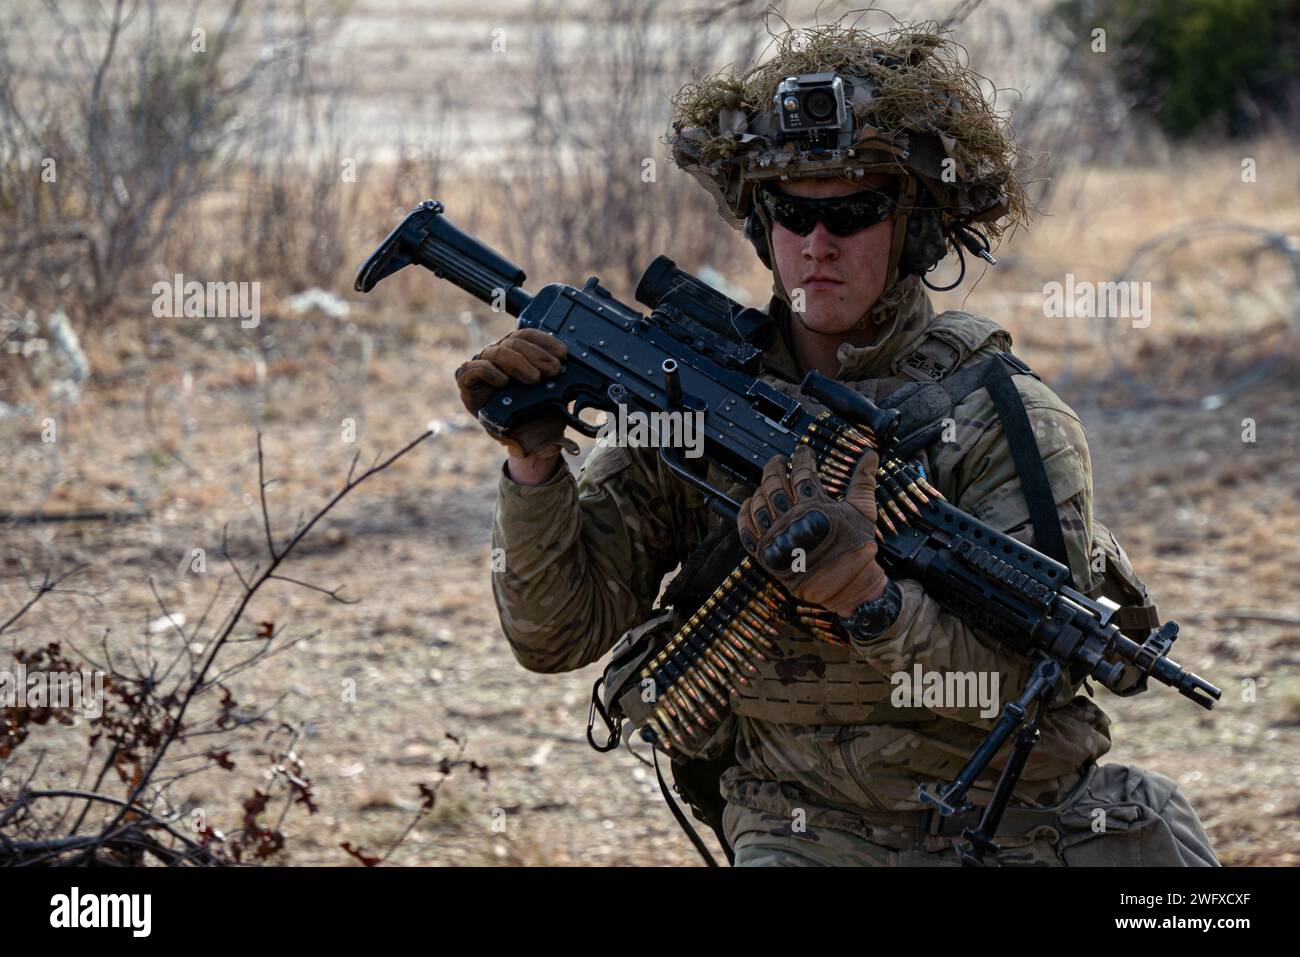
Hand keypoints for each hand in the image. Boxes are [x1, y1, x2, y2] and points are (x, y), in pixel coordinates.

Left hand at [454, 328, 575, 459]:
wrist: (534, 421)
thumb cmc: (518, 431)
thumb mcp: (515, 437)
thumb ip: (517, 439)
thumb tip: (530, 445)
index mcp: (474, 387)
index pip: (470, 370)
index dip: (485, 371)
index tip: (504, 383)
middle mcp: (486, 365)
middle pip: (498, 351)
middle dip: (520, 363)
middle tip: (539, 379)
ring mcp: (504, 352)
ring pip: (515, 341)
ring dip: (538, 354)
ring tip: (555, 369)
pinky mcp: (521, 345)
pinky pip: (530, 335)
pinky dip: (547, 343)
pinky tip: (561, 353)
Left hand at [736, 443, 885, 616]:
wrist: (847, 586)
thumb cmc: (856, 549)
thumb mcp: (864, 512)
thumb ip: (863, 481)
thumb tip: (871, 455)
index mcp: (815, 506)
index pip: (802, 472)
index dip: (802, 457)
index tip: (803, 451)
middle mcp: (792, 519)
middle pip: (774, 484)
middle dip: (774, 467)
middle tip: (778, 461)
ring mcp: (776, 536)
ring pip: (758, 504)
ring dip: (760, 489)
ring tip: (766, 483)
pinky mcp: (766, 553)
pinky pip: (745, 530)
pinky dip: (744, 514)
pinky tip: (749, 504)